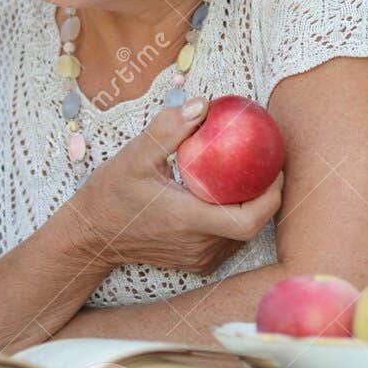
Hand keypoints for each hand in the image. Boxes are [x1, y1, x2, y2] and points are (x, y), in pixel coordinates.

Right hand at [67, 102, 284, 275]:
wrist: (92, 235)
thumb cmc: (110, 194)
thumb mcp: (134, 155)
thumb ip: (169, 129)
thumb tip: (204, 104)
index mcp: (188, 220)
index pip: (248, 219)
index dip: (271, 197)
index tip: (275, 168)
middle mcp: (199, 245)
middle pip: (251, 225)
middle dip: (265, 195)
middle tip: (266, 163)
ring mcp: (199, 258)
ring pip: (242, 235)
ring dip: (251, 207)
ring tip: (251, 175)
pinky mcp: (197, 264)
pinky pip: (229, 242)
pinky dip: (235, 219)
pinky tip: (229, 196)